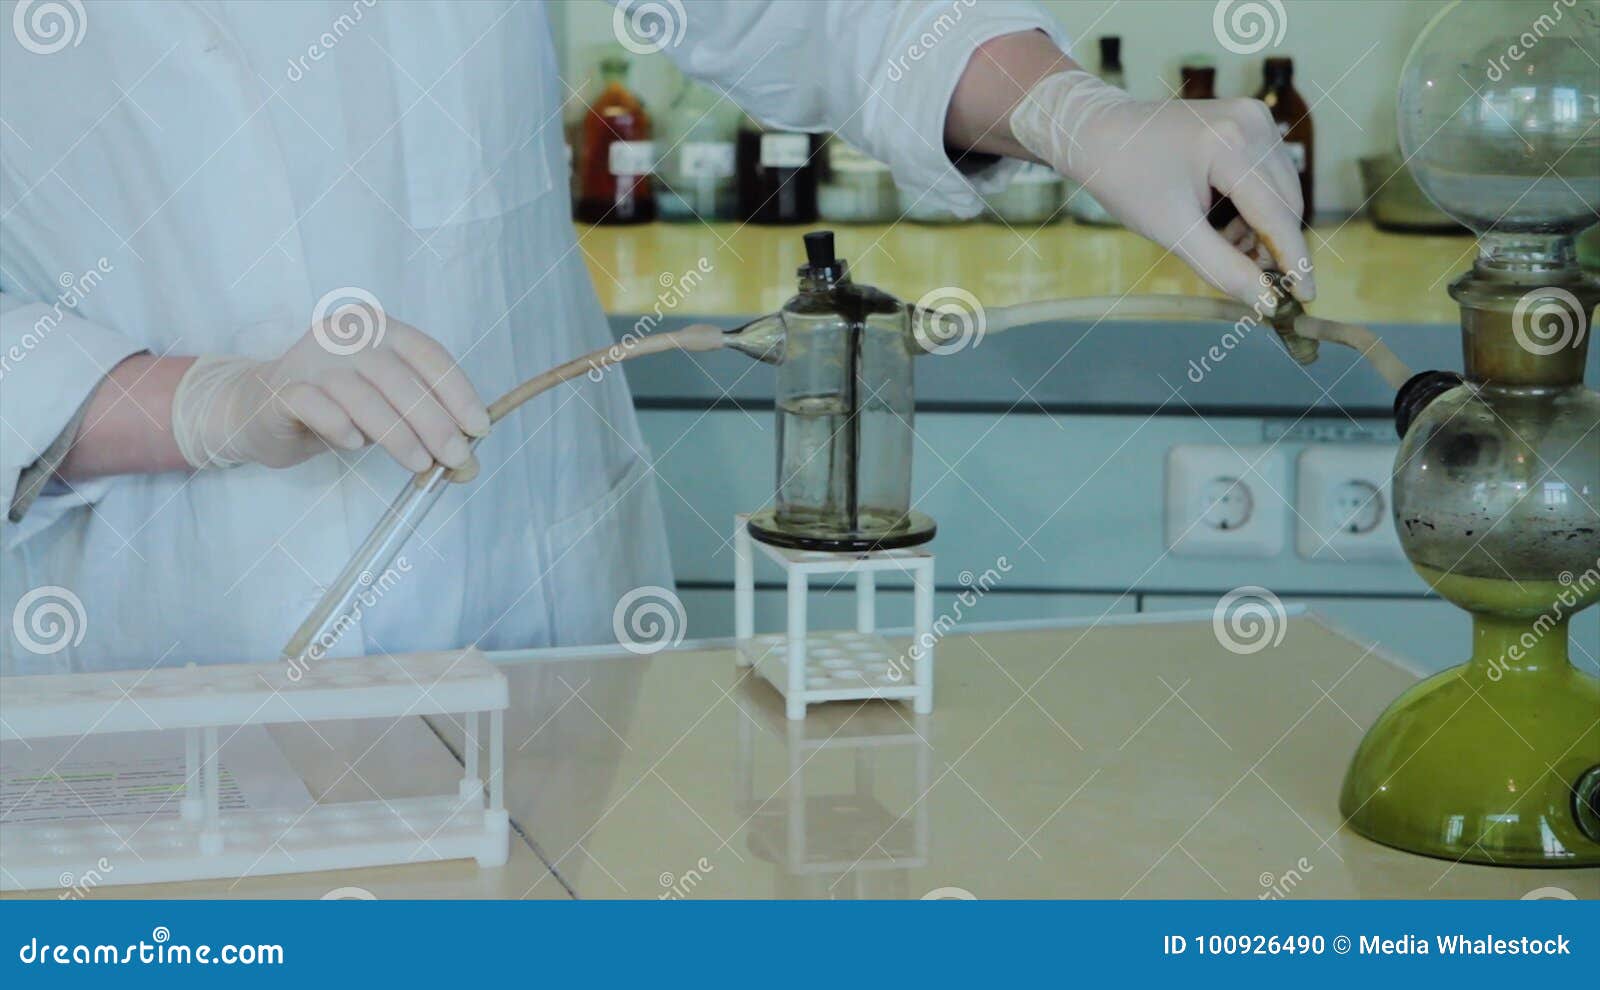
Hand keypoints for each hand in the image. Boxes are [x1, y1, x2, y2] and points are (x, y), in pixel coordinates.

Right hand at [171, 312, 489, 473]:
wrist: (261, 408)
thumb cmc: (337, 407)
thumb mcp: (389, 408)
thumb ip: (426, 424)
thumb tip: (469, 462)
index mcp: (379, 328)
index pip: (429, 355)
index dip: (458, 391)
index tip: (479, 428)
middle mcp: (346, 335)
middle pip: (399, 379)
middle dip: (434, 423)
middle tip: (455, 458)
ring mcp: (311, 358)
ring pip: (363, 397)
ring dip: (398, 435)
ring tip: (418, 464)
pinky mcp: (282, 389)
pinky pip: (318, 408)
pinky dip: (342, 429)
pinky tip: (354, 445)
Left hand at [1010, 71, 1314, 305]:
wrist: (1100, 133)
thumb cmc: (1127, 180)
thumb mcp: (1172, 231)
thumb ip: (1222, 268)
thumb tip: (1268, 302)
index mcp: (1230, 143)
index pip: (1278, 214)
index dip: (1294, 261)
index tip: (1306, 298)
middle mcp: (1252, 122)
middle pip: (1287, 204)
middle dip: (1269, 245)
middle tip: (1242, 273)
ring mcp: (1255, 116)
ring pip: (1282, 192)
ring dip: (1261, 228)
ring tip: (1221, 240)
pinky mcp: (1251, 119)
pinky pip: (1270, 175)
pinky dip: (1254, 206)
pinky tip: (1224, 219)